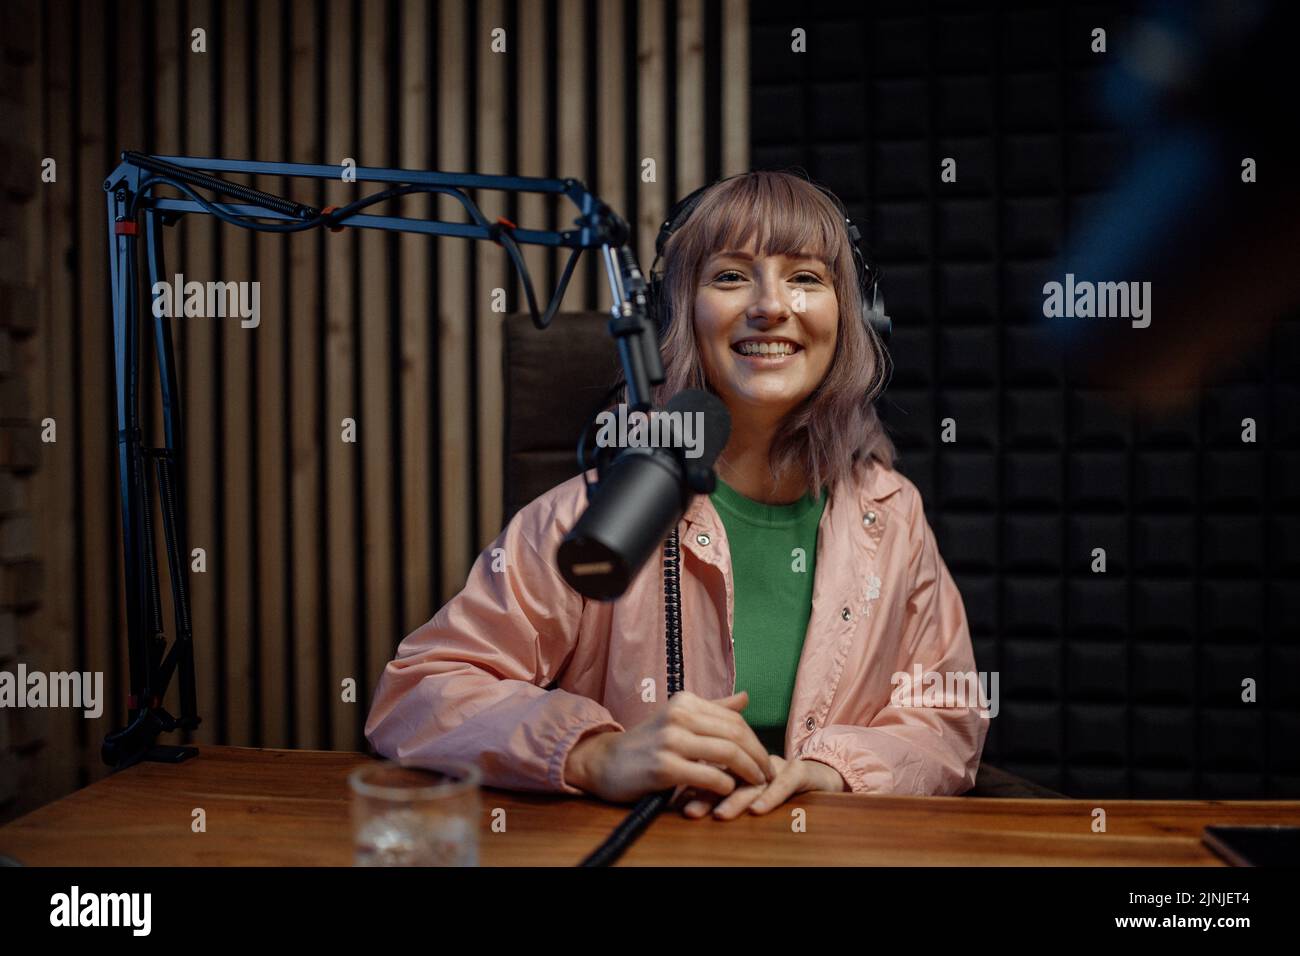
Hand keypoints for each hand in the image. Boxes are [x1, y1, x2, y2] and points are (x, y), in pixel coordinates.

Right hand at [563, 691, 774, 803]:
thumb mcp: (677, 718)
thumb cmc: (645, 743)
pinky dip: (725, 785)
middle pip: (735, 734)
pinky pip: (709, 776)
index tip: (764, 758)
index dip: (754, 740)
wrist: (604, 762)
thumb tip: (746, 698)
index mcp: (685, 702)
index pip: (734, 719)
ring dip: (748, 771)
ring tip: (756, 783)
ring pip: (727, 753)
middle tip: (768, 773)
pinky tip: (728, 791)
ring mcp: (670, 740)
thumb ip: (712, 709)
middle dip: (758, 756)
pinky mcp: (664, 767)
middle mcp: (679, 715)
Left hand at [678, 753, 847, 819]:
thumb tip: (681, 801)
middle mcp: (753, 762)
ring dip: (737, 798)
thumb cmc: (778, 788)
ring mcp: (775, 766)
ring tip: (720, 814)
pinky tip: (758, 810)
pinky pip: (785, 784)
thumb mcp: (746, 792)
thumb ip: (718, 791)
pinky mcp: (799, 772)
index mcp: (737, 763)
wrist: (820, 779)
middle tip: (690, 810)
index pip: (711, 769)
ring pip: (754, 781)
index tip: (676, 802)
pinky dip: (771, 796)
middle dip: (708, 793)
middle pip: (728, 773)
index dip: (693, 785)